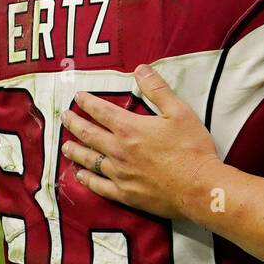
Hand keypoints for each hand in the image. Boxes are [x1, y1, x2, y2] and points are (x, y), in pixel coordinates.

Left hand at [61, 64, 220, 219]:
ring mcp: (119, 174)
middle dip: (74, 123)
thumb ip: (157, 89)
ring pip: (89, 160)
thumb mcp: (179, 112)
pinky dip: (86, 180)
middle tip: (64, 117)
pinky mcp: (125, 194)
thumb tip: (141, 69)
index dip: (87, 102)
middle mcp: (118, 150)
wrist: (199, 187)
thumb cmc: (192, 149)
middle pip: (88, 134)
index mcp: (130, 128)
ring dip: (74, 150)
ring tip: (65, 145)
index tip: (77, 97)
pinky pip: (98, 186)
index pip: (101, 111)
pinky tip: (80, 176)